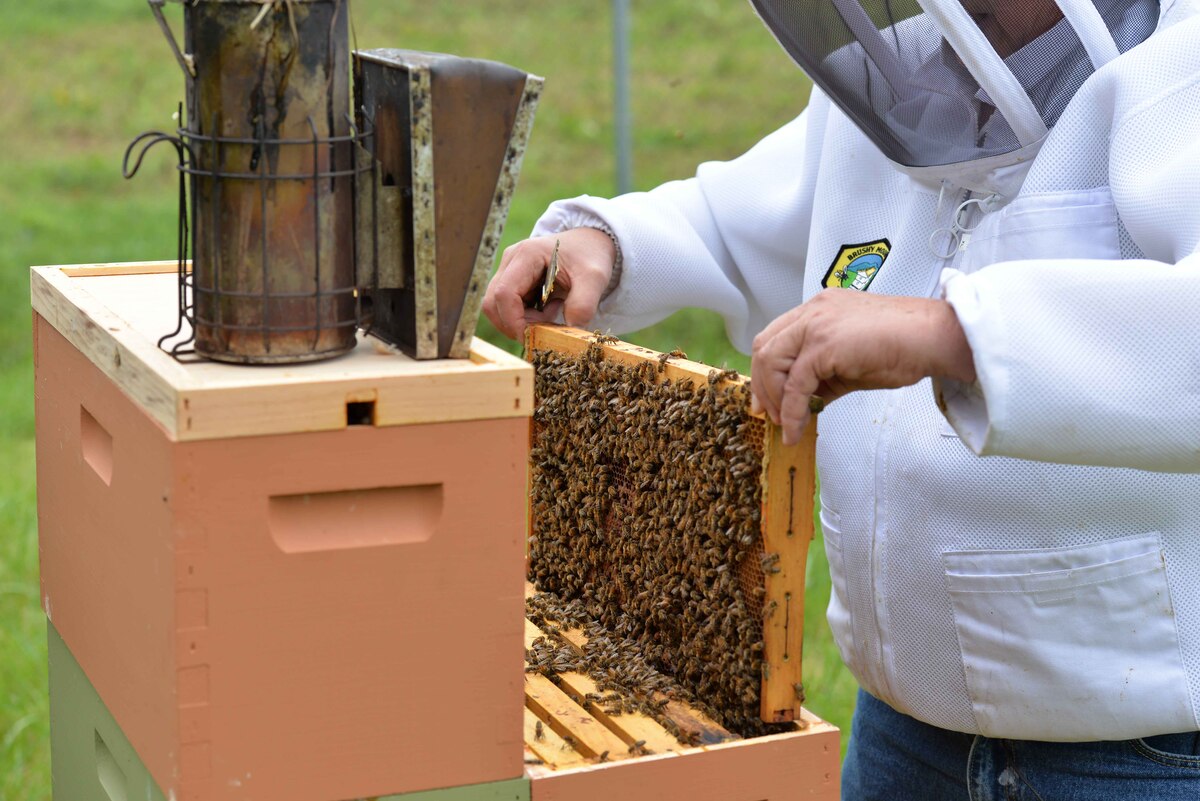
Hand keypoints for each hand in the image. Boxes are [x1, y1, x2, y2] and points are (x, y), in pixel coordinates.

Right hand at [482, 228, 615, 339]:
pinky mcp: (512, 281)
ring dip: (520, 321)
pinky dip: (523, 317)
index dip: (514, 321)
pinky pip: (506, 307)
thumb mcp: (595, 278)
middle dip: (515, 324)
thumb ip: (583, 305)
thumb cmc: (590, 255)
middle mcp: (511, 260)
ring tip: (550, 313)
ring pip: (496, 308)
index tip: (535, 336)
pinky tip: (547, 309)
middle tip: (546, 326)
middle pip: (493, 303)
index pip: (505, 293)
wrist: (589, 243)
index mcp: (527, 254)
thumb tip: (569, 331)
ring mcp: (508, 270)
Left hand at [750, 289, 975, 444]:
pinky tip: (796, 429)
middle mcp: (813, 311)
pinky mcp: (824, 344)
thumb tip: (803, 404)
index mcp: (818, 309)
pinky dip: (790, 411)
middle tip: (766, 414)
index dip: (764, 369)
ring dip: (773, 399)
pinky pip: (795, 383)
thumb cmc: (903, 347)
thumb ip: (823, 376)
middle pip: (764, 346)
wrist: (934, 338)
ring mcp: (816, 324)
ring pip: (771, 362)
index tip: (766, 399)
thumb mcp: (851, 362)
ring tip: (785, 425)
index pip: (776, 336)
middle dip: (760, 384)